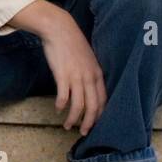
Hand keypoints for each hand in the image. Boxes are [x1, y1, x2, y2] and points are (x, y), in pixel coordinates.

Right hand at [27, 4, 106, 134]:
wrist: (59, 29)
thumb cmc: (72, 43)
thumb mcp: (88, 59)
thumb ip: (90, 73)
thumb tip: (88, 87)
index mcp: (98, 74)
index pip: (103, 101)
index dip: (99, 116)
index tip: (94, 124)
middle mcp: (89, 78)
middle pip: (93, 107)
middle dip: (89, 123)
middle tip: (83, 133)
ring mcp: (76, 77)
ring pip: (79, 105)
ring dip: (74, 119)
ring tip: (67, 126)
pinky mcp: (62, 74)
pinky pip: (64, 95)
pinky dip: (61, 105)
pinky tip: (58, 108)